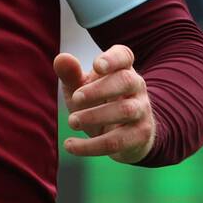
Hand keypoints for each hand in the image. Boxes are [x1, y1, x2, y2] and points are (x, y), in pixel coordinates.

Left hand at [54, 43, 155, 163]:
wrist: (124, 136)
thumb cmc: (98, 103)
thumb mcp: (81, 88)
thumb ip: (71, 74)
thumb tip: (61, 58)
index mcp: (122, 69)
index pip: (124, 56)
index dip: (112, 58)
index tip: (96, 65)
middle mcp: (137, 87)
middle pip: (126, 81)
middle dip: (99, 89)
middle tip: (75, 98)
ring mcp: (142, 111)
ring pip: (126, 110)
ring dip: (95, 116)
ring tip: (72, 121)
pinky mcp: (140, 136)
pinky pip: (117, 141)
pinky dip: (91, 146)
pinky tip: (70, 145)